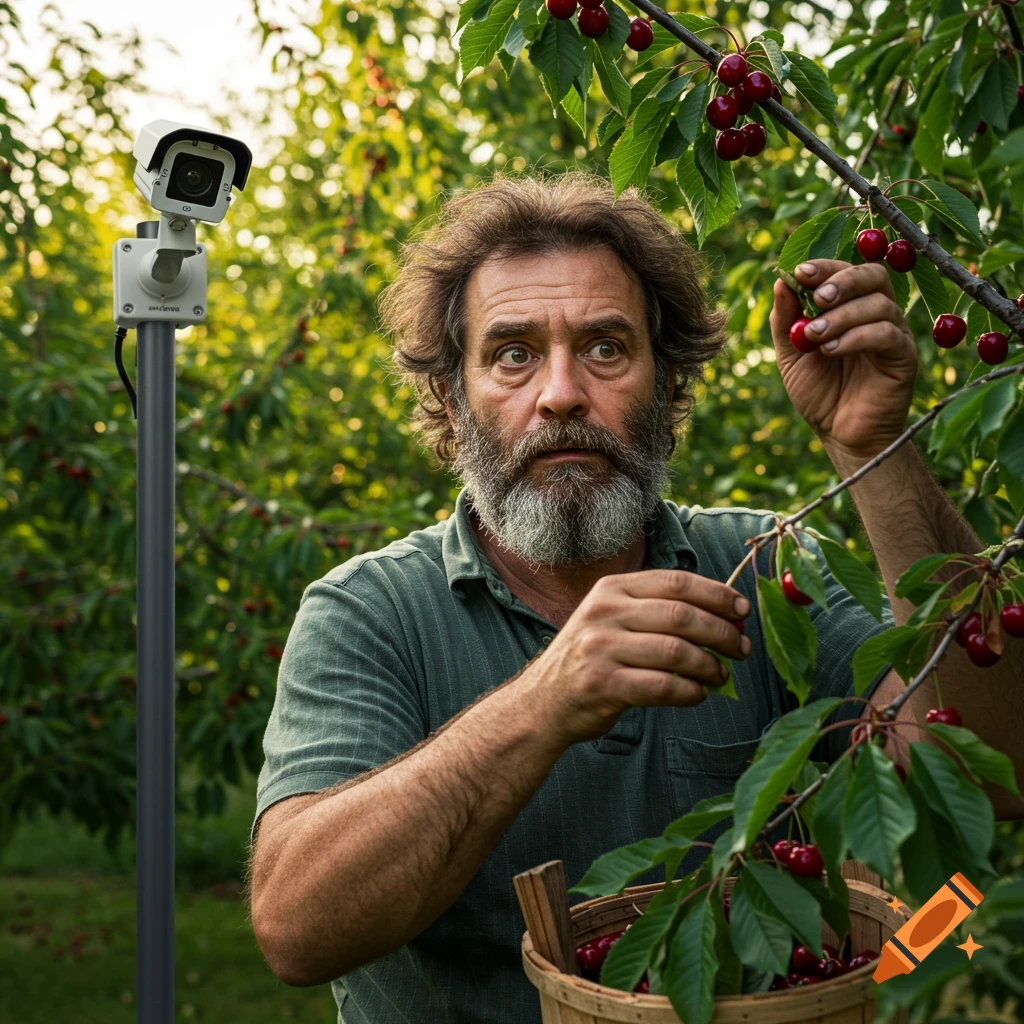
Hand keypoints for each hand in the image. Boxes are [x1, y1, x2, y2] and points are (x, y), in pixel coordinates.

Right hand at [524, 570, 750, 747]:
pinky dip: (690, 692)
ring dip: (710, 665)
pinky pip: (663, 686)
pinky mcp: (603, 684)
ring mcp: (600, 647)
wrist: (542, 702)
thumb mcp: (611, 620)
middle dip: (722, 632)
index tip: (742, 609)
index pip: (676, 582)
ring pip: (676, 651)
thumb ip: (655, 612)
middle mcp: (604, 612)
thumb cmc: (590, 660)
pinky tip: (697, 695)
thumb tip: (723, 616)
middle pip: (681, 615)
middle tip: (742, 648)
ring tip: (721, 675)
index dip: (717, 594)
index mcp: (612, 589)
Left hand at [769, 259, 917, 463]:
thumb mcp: (791, 355)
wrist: (839, 434)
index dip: (825, 267)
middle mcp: (876, 314)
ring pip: (879, 304)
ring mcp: (893, 333)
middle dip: (842, 281)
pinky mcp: (903, 357)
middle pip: (872, 276)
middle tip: (816, 298)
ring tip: (814, 337)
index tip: (799, 272)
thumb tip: (780, 279)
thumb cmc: (818, 393)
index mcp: (850, 307)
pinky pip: (887, 334)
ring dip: (842, 316)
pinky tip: (832, 350)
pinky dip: (856, 337)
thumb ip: (785, 319)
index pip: (845, 271)